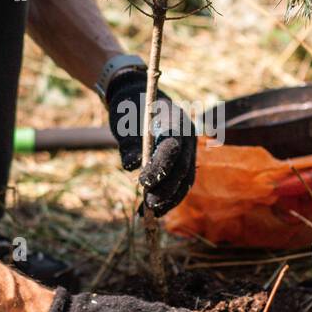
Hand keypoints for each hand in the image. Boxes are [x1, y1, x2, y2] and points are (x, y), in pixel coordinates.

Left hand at [105, 69, 196, 215]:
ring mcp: (187, 149)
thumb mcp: (124, 120)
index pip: (172, 148)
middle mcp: (187, 136)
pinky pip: (178, 182)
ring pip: (184, 180)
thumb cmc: (129, 107)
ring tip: (150, 213)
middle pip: (183, 169)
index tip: (143, 182)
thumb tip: (131, 165)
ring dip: (168, 199)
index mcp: (175, 121)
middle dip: (167, 190)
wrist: (138, 98)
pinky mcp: (181, 160)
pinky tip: (150, 212)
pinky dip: (166, 198)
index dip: (160, 167)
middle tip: (149, 205)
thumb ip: (129, 142)